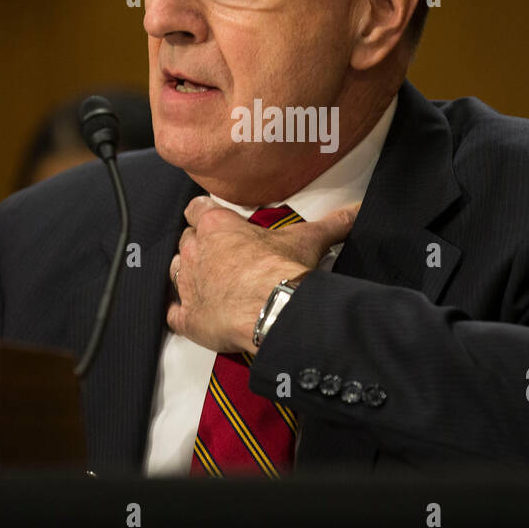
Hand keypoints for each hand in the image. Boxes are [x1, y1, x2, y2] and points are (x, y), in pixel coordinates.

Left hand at [167, 197, 359, 353]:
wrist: (272, 309)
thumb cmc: (282, 270)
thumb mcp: (309, 238)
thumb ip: (332, 222)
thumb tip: (355, 211)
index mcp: (217, 226)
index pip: (197, 210)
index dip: (203, 215)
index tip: (212, 221)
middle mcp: (195, 251)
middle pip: (186, 241)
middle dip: (199, 248)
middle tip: (220, 257)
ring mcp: (187, 285)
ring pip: (175, 272)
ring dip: (188, 276)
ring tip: (210, 285)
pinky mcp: (187, 317)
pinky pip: (173, 313)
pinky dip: (182, 314)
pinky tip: (194, 316)